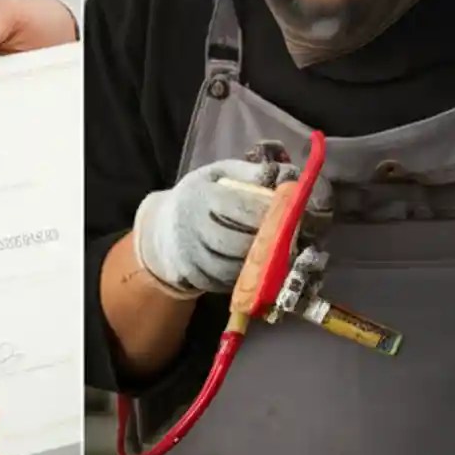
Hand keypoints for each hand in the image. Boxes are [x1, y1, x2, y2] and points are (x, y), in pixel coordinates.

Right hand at [130, 158, 332, 296]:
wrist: (164, 228)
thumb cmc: (201, 195)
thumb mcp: (220, 174)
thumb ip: (251, 173)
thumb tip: (286, 175)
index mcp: (201, 196)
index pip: (241, 207)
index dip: (270, 211)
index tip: (290, 211)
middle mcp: (192, 227)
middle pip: (239, 241)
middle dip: (268, 241)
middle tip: (289, 237)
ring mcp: (192, 256)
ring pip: (235, 266)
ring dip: (261, 262)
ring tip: (277, 251)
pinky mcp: (196, 277)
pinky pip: (228, 281)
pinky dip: (247, 276)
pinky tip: (259, 266)